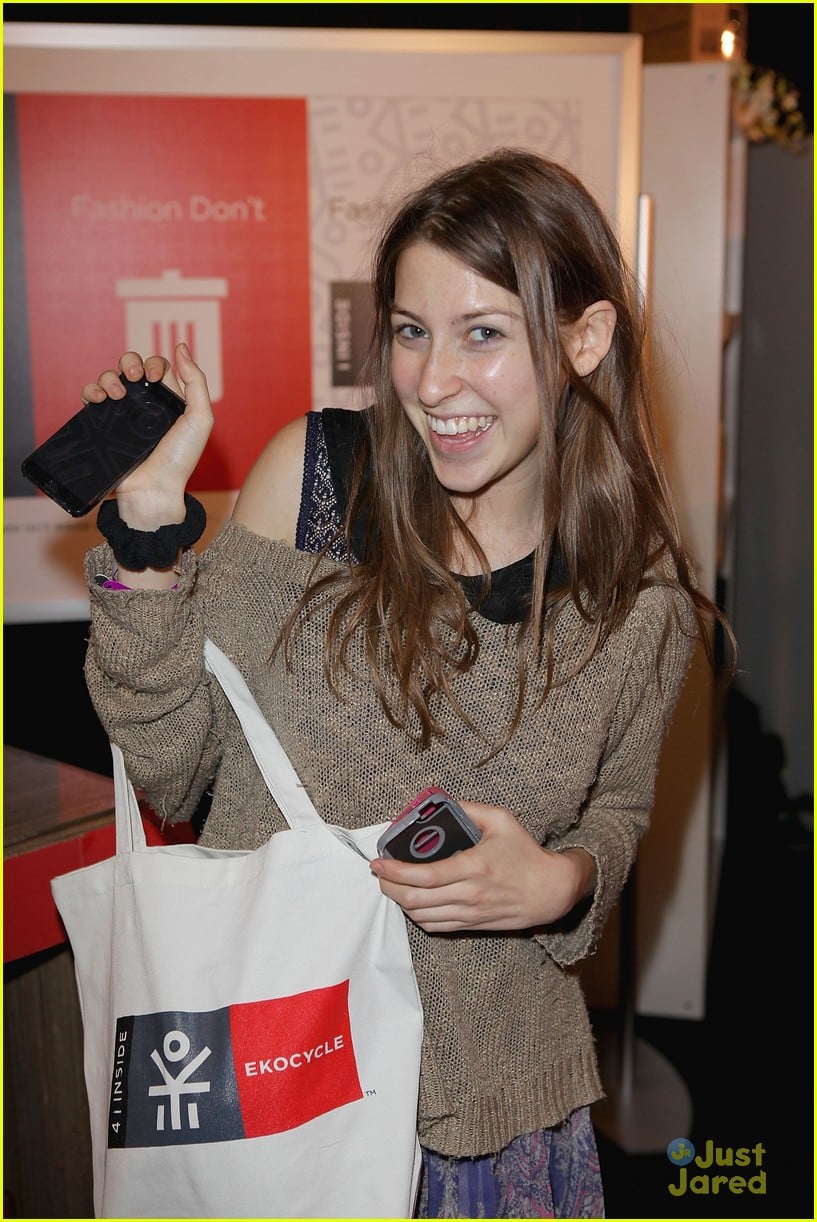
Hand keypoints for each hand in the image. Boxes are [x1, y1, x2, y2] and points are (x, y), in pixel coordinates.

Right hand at [80, 343, 213, 529]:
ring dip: (110, 377)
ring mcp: (122, 414)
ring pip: (109, 378)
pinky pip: (90, 397)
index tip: (155, 380)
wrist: (153, 490)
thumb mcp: (199, 418)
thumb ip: (196, 381)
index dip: (155, 365)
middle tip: (136, 378)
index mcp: (168, 400)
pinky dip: (90, 390)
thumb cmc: (180, 459)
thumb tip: (180, 345)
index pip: (158, 367)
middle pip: (131, 366)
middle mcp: (144, 405)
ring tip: (117, 394)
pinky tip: (99, 399)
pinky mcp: (102, 425)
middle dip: (130, 362)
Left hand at [370, 802, 595, 932]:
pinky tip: (412, 901)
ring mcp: (469, 913)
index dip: (394, 871)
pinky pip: (435, 926)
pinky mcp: (472, 925)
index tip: (378, 862)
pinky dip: (417, 915)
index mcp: (473, 867)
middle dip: (389, 887)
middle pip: (414, 900)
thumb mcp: (502, 820)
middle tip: (380, 873)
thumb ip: (470, 810)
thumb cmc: (526, 854)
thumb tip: (443, 803)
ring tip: (393, 885)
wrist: (550, 890)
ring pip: (421, 916)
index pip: (423, 875)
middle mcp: (469, 894)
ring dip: (400, 902)